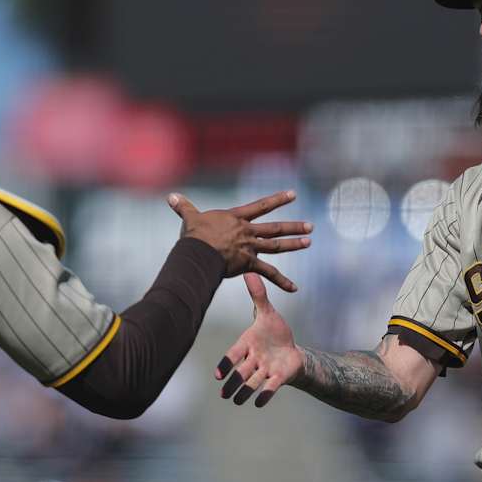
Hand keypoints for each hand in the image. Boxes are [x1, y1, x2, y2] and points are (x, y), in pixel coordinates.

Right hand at [166, 190, 311, 292]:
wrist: (197, 253)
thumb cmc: (193, 236)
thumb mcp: (190, 217)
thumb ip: (184, 207)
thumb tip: (170, 196)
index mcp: (237, 218)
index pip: (261, 206)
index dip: (278, 199)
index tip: (293, 194)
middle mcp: (247, 231)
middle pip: (275, 228)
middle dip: (293, 226)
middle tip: (310, 226)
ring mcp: (249, 247)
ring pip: (276, 246)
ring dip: (294, 244)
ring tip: (308, 242)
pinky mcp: (248, 264)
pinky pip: (268, 273)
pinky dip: (282, 281)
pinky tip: (295, 288)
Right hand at [214, 275, 302, 406]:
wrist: (292, 350)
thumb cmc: (275, 333)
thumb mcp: (268, 313)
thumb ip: (258, 296)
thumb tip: (249, 272)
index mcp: (249, 344)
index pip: (234, 354)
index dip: (226, 364)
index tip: (218, 374)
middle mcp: (255, 359)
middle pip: (242, 372)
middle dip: (233, 383)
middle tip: (224, 394)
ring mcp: (266, 370)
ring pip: (253, 383)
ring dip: (245, 392)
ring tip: (236, 401)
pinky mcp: (278, 377)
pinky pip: (270, 387)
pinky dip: (265, 395)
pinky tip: (259, 403)